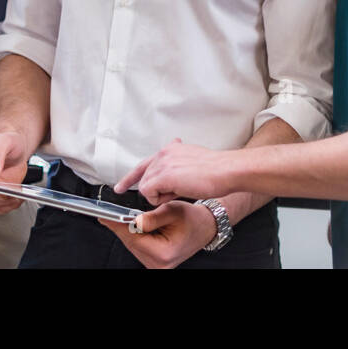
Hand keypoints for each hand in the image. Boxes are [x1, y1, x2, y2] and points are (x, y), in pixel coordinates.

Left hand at [97, 200, 217, 268]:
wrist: (205, 227)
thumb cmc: (193, 219)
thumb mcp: (173, 211)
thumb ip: (151, 217)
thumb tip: (130, 220)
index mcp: (164, 254)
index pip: (133, 238)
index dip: (117, 225)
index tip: (105, 216)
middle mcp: (158, 264)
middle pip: (130, 243)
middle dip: (121, 226)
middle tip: (112, 212)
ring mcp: (155, 265)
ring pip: (132, 245)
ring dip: (129, 230)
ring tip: (132, 217)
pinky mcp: (153, 262)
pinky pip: (137, 246)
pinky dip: (135, 235)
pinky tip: (137, 225)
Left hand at [115, 138, 235, 205]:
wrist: (227, 170)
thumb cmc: (216, 171)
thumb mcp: (192, 162)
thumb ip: (178, 165)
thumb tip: (172, 175)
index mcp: (170, 149)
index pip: (144, 164)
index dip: (130, 178)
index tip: (120, 187)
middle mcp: (163, 153)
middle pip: (145, 179)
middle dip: (157, 191)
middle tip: (178, 191)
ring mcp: (162, 163)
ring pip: (147, 187)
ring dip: (161, 195)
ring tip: (182, 189)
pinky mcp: (163, 175)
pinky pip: (149, 193)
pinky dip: (160, 199)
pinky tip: (177, 193)